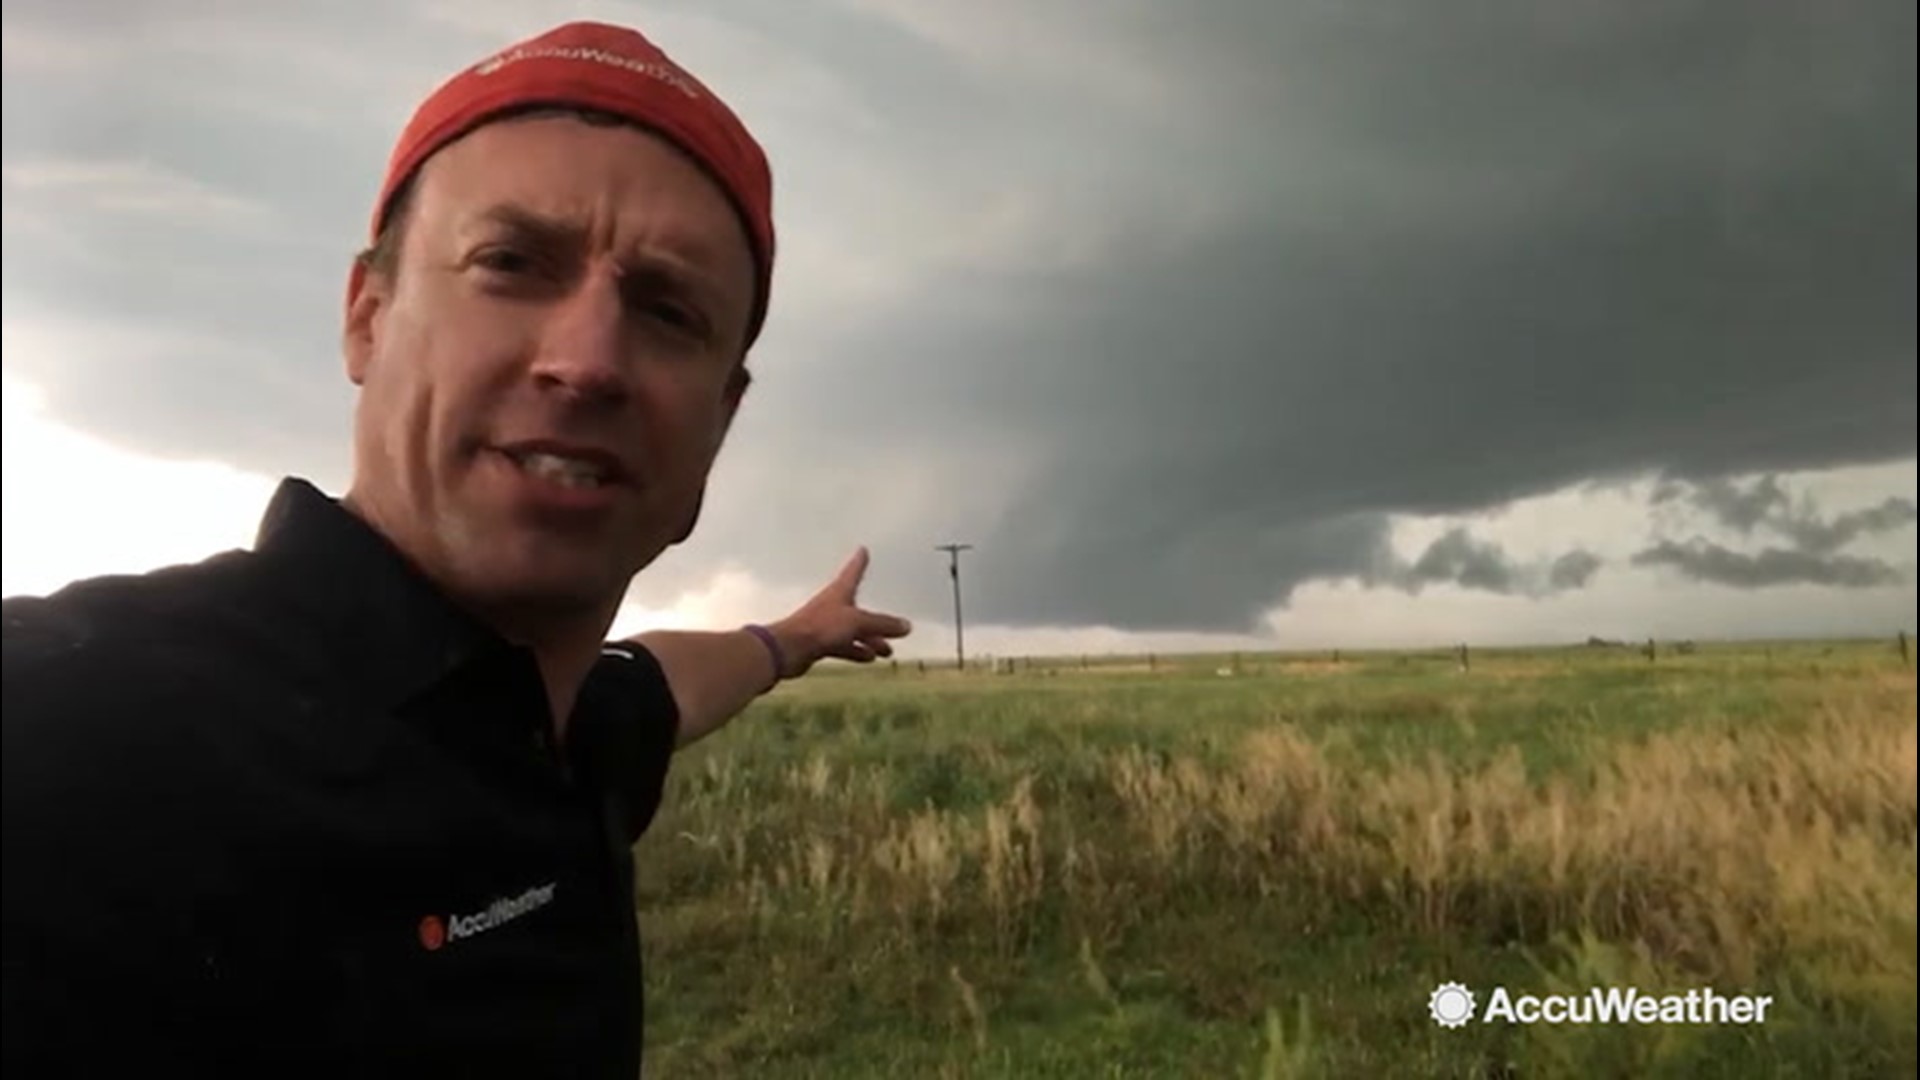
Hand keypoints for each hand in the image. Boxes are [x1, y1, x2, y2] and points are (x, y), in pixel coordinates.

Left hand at [769, 547, 911, 677]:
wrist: (789, 649)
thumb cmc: (819, 627)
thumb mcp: (857, 622)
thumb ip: (882, 624)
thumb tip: (906, 626)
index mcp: (839, 592)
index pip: (853, 572)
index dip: (859, 562)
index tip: (863, 550)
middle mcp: (833, 606)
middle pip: (859, 610)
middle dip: (877, 621)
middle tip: (894, 628)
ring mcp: (826, 626)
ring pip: (853, 631)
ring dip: (870, 640)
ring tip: (886, 651)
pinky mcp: (821, 644)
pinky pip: (844, 646)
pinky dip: (857, 651)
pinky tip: (868, 658)